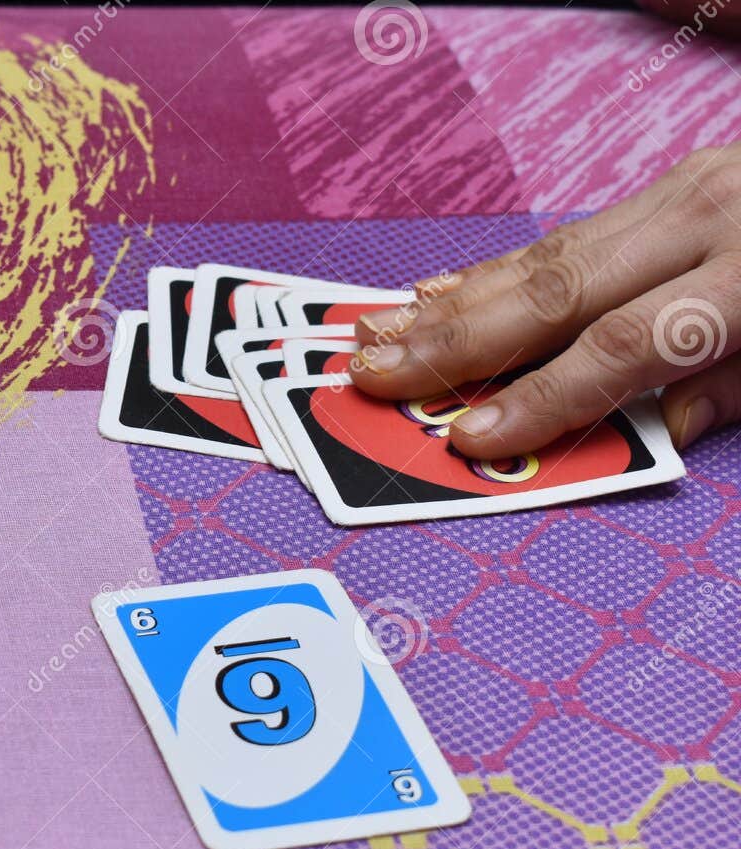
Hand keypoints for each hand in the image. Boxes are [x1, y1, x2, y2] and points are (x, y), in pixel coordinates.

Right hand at [348, 145, 740, 457]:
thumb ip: (738, 389)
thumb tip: (647, 424)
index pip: (629, 346)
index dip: (542, 397)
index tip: (470, 438)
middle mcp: (711, 221)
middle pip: (560, 289)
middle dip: (458, 339)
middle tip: (376, 374)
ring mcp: (689, 189)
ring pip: (548, 253)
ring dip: (453, 302)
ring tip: (377, 335)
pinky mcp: (677, 179)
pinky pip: (568, 230)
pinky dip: (496, 266)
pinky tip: (439, 290)